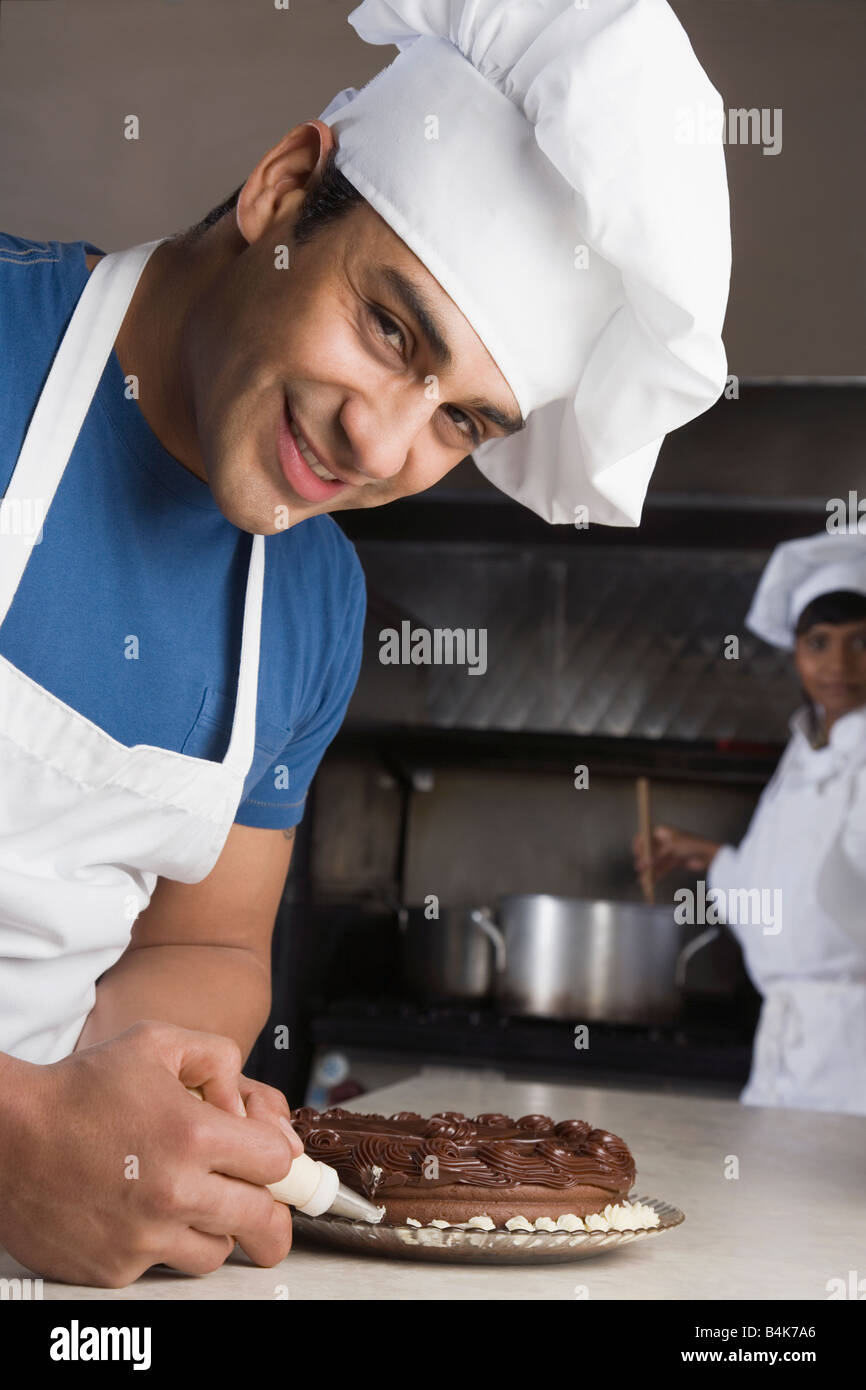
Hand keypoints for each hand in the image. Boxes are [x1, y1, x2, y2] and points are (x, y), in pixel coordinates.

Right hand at [0, 1021, 299, 1287]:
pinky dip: (162, 1244)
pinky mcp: (114, 1268)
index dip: (277, 1157)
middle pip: (262, 1222)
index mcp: (193, 1136)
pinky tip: (143, 1212)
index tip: (270, 1160)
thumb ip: (219, 1060)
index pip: (276, 1164)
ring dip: (215, 1229)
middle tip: (270, 1209)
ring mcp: (143, 1236)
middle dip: (273, 1213)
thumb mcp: (158, 1043)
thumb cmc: (81, 1087)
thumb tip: (255, 1111)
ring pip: (216, 1252)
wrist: (9, 1135)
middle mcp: (173, 1192)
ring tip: (192, 1201)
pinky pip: (163, 1267)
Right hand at [632, 824, 721, 881]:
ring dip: (649, 870)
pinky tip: (650, 881)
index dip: (639, 844)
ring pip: (655, 861)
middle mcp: (664, 841)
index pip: (645, 836)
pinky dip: (656, 874)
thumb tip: (642, 863)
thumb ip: (656, 855)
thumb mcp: (671, 847)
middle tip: (639, 868)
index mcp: (662, 832)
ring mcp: (669, 852)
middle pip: (649, 850)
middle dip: (643, 860)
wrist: (708, 855)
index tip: (635, 853)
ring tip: (643, 879)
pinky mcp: (673, 862)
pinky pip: (661, 868)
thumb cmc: (690, 845)